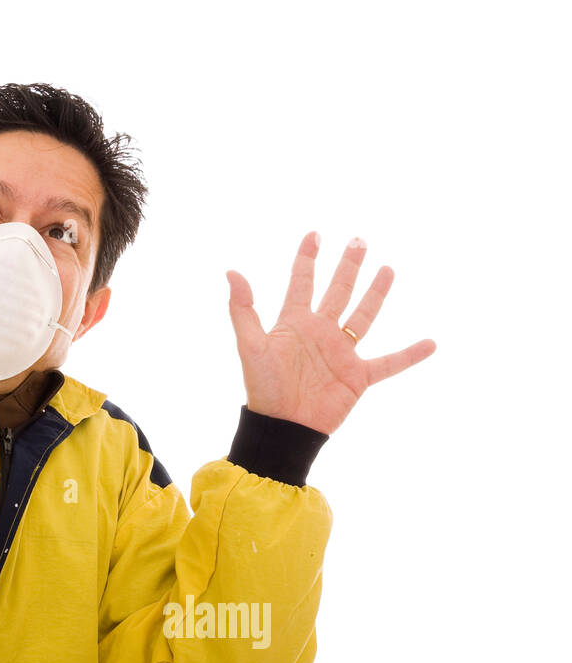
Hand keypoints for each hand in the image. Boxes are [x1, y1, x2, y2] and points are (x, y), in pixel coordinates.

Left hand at [225, 232, 435, 434]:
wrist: (283, 427)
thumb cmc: (263, 388)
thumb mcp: (251, 345)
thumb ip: (242, 309)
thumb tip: (231, 271)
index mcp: (294, 322)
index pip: (302, 282)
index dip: (307, 258)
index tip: (314, 234)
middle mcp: (320, 332)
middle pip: (337, 291)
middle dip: (347, 266)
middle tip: (359, 240)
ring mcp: (340, 353)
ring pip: (363, 316)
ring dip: (375, 293)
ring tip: (387, 268)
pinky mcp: (358, 376)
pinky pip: (390, 363)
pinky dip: (410, 355)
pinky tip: (431, 343)